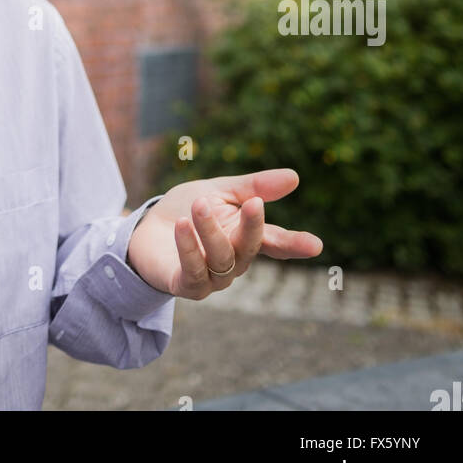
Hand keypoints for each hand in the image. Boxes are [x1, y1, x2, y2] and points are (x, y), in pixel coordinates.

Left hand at [126, 168, 322, 298]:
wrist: (146, 226)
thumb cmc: (187, 208)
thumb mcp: (220, 190)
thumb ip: (254, 187)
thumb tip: (295, 177)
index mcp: (246, 237)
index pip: (276, 242)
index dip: (295, 244)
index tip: (316, 245)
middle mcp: (234, 261)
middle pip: (250, 248)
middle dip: (253, 227)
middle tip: (254, 203)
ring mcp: (212, 277)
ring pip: (221, 258)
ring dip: (211, 230)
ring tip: (199, 204)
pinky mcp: (186, 285)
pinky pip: (193, 271)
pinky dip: (189, 248)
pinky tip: (182, 225)